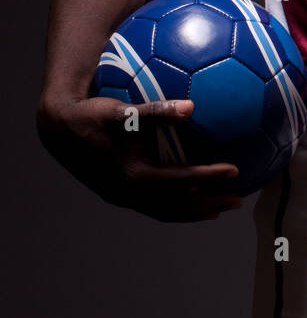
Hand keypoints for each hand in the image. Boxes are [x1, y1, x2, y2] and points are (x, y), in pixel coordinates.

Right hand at [36, 94, 242, 222]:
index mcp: (133, 175)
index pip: (180, 182)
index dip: (207, 178)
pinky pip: (153, 205)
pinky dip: (175, 205)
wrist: (58, 129)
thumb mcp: (122, 111)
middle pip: (177, 207)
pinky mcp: (118, 194)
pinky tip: (189, 194)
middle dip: (208, 204)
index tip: (234, 171)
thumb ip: (156, 111)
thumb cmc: (92, 114)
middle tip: (238, 199)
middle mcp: (129, 193)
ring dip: (194, 210)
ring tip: (220, 207)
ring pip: (165, 211)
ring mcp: (123, 197)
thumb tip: (191, 107)